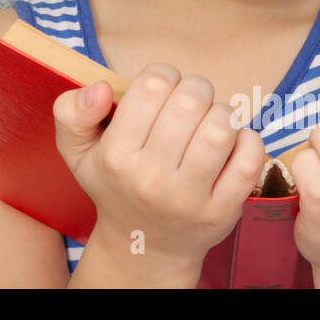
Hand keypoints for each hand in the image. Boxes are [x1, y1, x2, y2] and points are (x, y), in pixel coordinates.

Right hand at [53, 63, 267, 270]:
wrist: (143, 246)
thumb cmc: (114, 185)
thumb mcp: (77, 151)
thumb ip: (71, 112)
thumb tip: (101, 88)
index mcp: (116, 155)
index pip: (152, 85)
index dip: (164, 74)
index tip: (162, 89)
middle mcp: (150, 178)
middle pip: (190, 101)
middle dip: (196, 89)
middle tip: (191, 102)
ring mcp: (188, 199)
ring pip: (221, 128)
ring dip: (222, 113)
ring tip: (211, 121)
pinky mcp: (221, 212)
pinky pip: (249, 160)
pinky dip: (248, 140)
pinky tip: (232, 143)